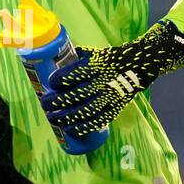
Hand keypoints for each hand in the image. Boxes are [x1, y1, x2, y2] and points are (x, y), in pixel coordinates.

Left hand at [39, 20, 183, 134]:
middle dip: (58, 101)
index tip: (50, 83)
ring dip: (67, 116)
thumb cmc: (109, 59)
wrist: (138, 66)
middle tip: (45, 104)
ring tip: (53, 118)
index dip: (61, 79)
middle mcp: (103, 82)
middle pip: (78, 94)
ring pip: (87, 110)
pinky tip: (70, 130)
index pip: (76, 73)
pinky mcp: (115, 108)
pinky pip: (99, 120)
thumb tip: (51, 62)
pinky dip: (84, 127)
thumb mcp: (93, 53)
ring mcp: (111, 97)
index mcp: (96, 66)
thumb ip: (74, 58)